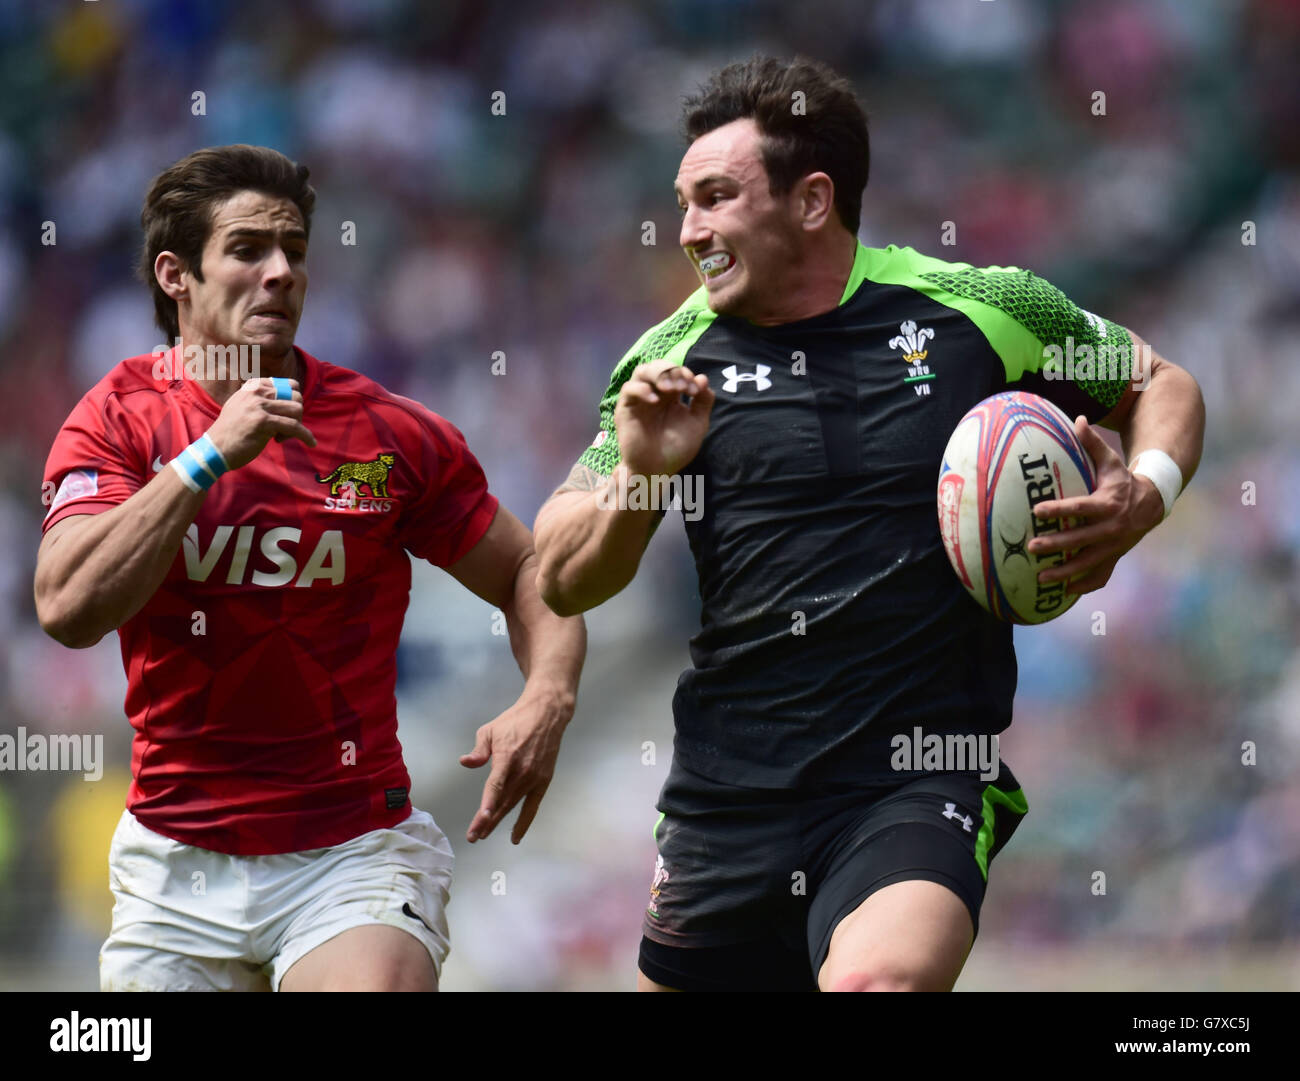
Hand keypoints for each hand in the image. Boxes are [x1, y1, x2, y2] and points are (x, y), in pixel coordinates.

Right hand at [205, 377, 315, 468]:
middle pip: (295, 396)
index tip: (289, 414)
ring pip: (297, 409)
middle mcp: (256, 392)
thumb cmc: (231, 432)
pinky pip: (294, 426)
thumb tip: (288, 399)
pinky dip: (306, 435)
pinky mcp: (263, 422)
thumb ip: (260, 399)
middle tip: (287, 428)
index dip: (294, 400)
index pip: (288, 384)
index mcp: (252, 387)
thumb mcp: (242, 406)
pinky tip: (311, 442)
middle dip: (297, 414)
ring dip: (297, 425)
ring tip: (282, 436)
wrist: (215, 449)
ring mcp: (259, 406)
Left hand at [459, 691, 571, 843]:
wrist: (546, 714)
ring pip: (513, 805)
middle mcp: (522, 771)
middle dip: (486, 821)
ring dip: (498, 821)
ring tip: (483, 835)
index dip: (488, 804)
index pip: (496, 785)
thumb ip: (479, 751)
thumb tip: (465, 763)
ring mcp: (534, 777)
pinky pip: (533, 807)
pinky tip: (515, 837)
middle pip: (502, 801)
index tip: (481, 820)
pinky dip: (524, 823)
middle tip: (472, 836)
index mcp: (507, 757)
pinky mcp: (543, 781)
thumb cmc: (515, 720)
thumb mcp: (490, 730)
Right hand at [615, 361, 713, 476]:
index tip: (696, 391)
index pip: (677, 372)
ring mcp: (639, 399)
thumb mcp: (697, 424)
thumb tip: (702, 378)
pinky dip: (641, 389)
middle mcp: (655, 393)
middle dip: (673, 371)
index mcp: (672, 395)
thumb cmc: (677, 449)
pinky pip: (628, 389)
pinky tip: (655, 400)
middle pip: (659, 366)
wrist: (658, 470)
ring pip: (642, 371)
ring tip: (669, 388)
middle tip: (682, 386)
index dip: (686, 375)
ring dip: (658, 374)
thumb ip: (703, 402)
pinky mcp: (626, 408)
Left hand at [1028, 415, 1163, 594]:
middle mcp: (1112, 528)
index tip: (1037, 510)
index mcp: (1108, 503)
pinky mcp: (1115, 557)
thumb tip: (1078, 418)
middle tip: (1032, 547)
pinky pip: (1100, 575)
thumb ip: (1092, 443)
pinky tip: (1064, 591)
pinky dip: (1084, 584)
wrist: (1153, 503)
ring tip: (1041, 577)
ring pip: (1088, 563)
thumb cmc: (1122, 480)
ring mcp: (1114, 546)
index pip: (1080, 508)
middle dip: (1057, 546)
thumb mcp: (1111, 462)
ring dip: (1065, 572)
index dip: (1059, 510)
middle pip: (1081, 540)